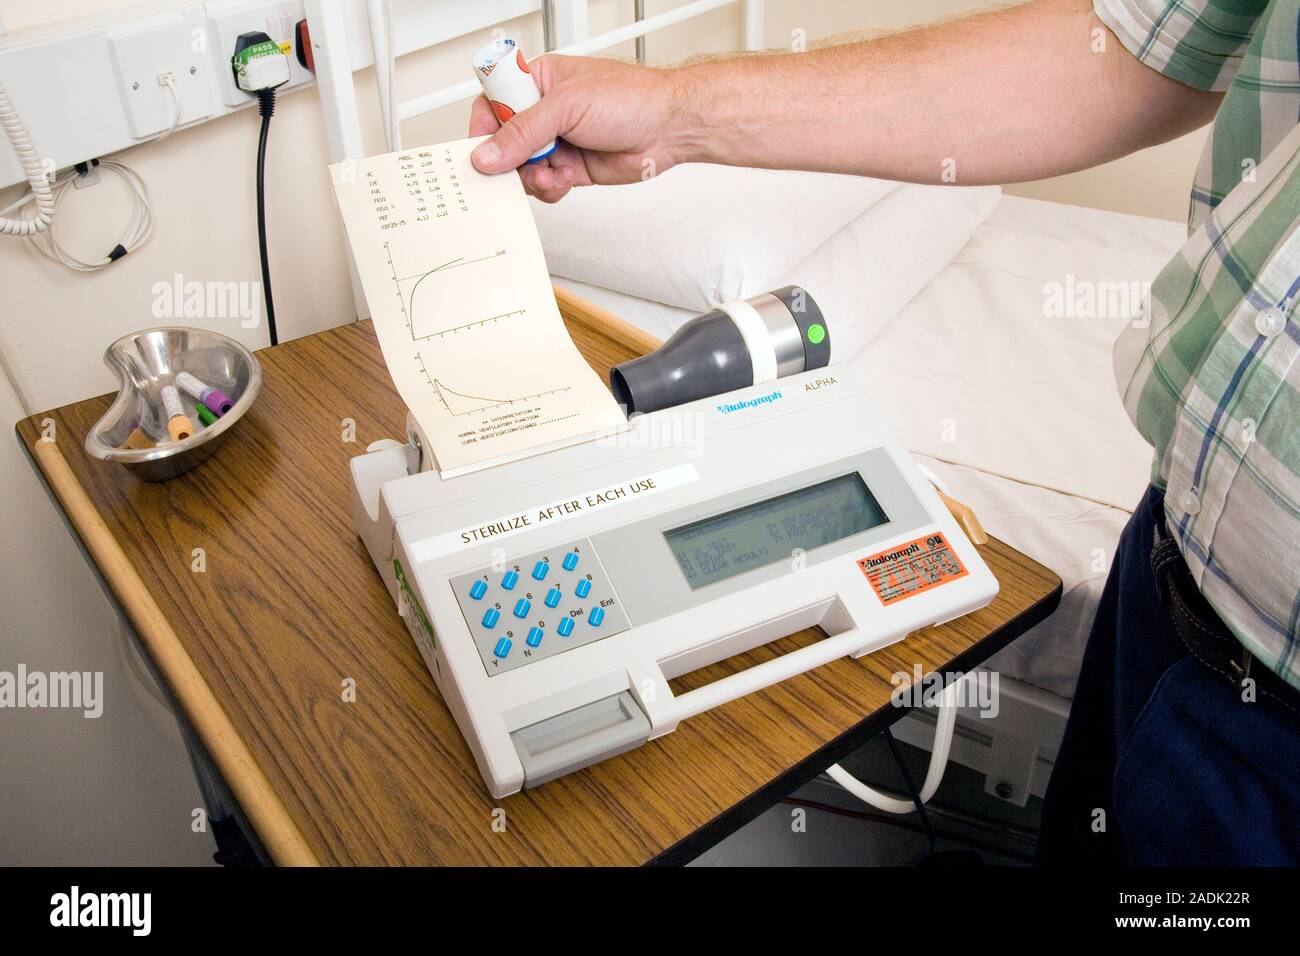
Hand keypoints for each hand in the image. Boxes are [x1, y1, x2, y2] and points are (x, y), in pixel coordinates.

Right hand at [469, 54, 688, 201]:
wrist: (669, 128)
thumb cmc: (631, 98)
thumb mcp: (567, 106)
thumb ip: (523, 132)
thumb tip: (488, 153)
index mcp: (539, 82)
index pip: (492, 103)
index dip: (483, 127)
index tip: (480, 150)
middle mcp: (545, 112)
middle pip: (503, 142)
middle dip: (508, 161)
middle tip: (517, 168)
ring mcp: (557, 141)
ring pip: (522, 169)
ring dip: (532, 177)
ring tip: (550, 173)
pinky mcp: (570, 167)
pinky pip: (544, 184)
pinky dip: (549, 188)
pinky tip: (563, 180)